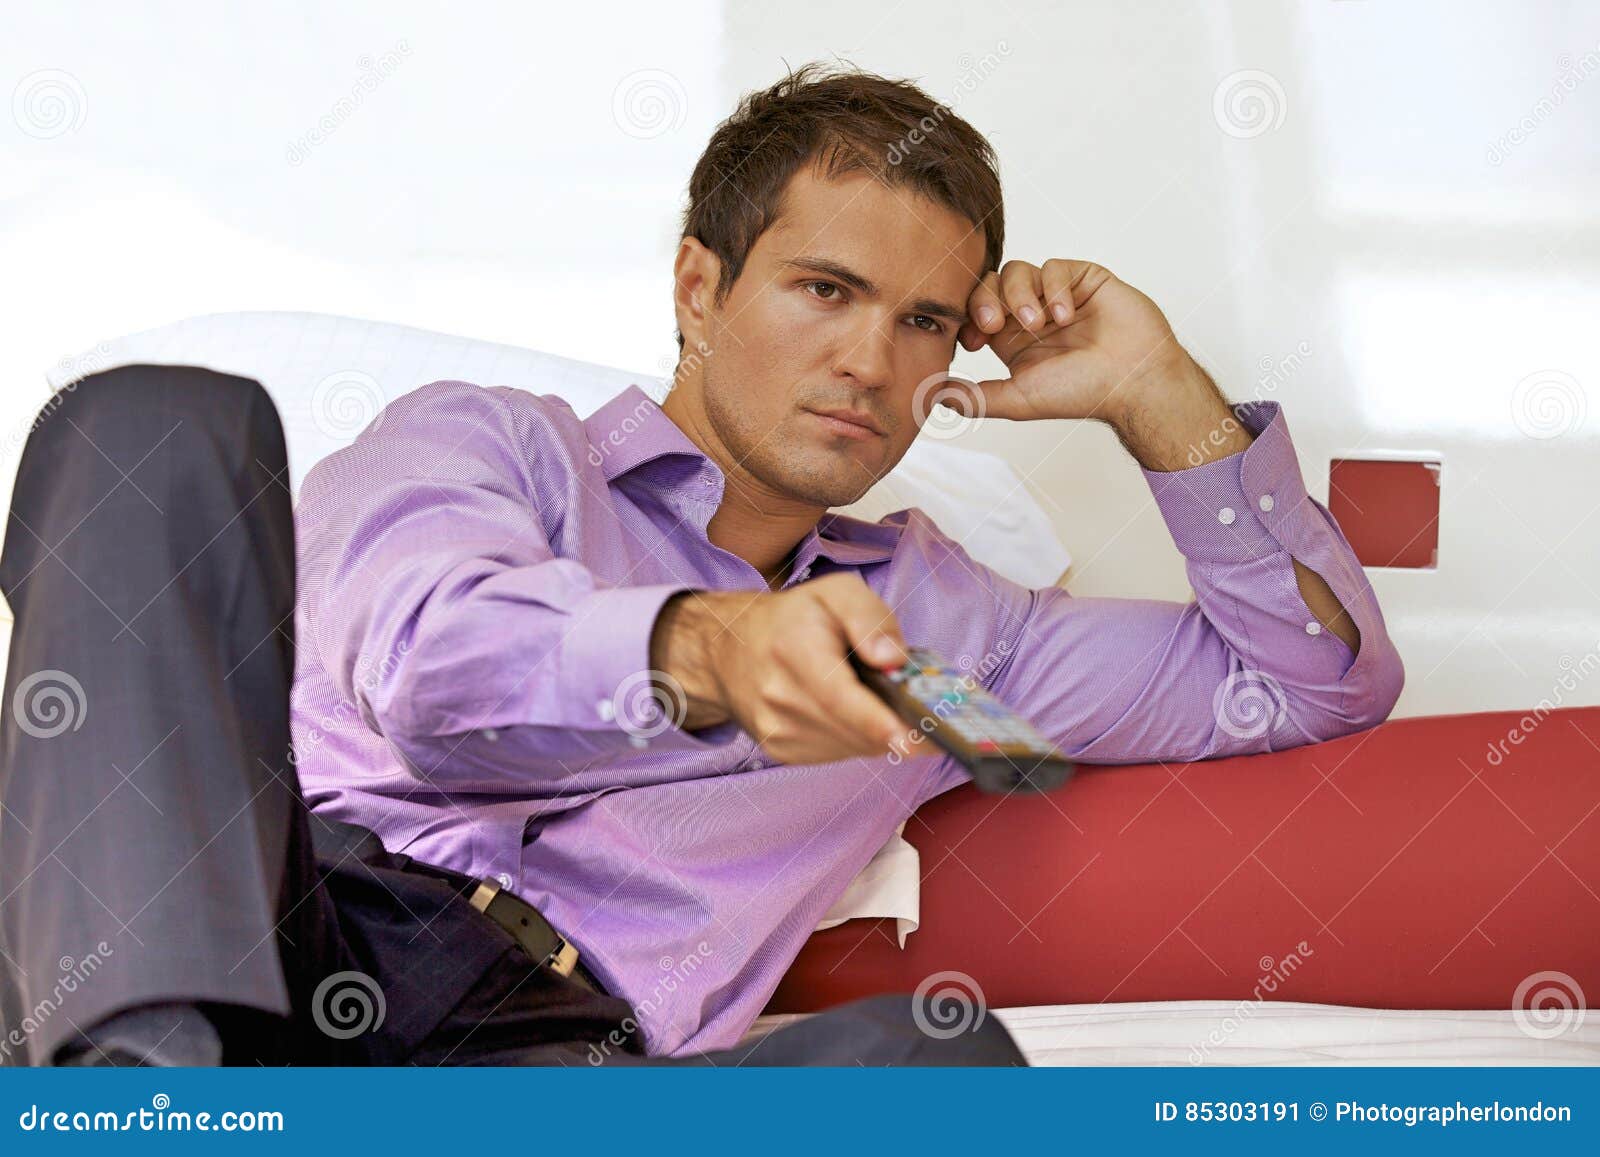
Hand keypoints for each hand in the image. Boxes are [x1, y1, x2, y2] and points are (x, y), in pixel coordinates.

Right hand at [648, 575, 922, 764]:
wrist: (729, 652)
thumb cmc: (792, 619)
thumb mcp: (836, 592)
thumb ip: (869, 617)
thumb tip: (894, 661)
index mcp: (794, 650)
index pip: (840, 697)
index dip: (881, 723)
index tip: (920, 741)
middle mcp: (780, 698)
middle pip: (855, 729)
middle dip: (900, 728)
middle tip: (932, 720)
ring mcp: (778, 730)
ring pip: (853, 746)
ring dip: (880, 732)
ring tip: (885, 702)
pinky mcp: (782, 751)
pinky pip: (839, 752)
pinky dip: (858, 737)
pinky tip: (856, 713)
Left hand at [954, 258, 1246, 469]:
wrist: (1135, 381)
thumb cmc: (1082, 393)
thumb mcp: (1018, 399)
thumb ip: (974, 398)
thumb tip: (931, 396)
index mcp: (1012, 339)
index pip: (974, 311)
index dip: (966, 317)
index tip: (971, 339)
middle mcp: (1031, 313)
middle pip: (989, 285)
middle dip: (986, 300)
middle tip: (994, 324)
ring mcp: (1057, 293)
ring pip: (1018, 271)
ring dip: (1021, 295)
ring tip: (1039, 324)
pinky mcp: (1084, 278)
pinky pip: (1054, 267)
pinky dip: (1054, 289)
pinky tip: (1066, 315)